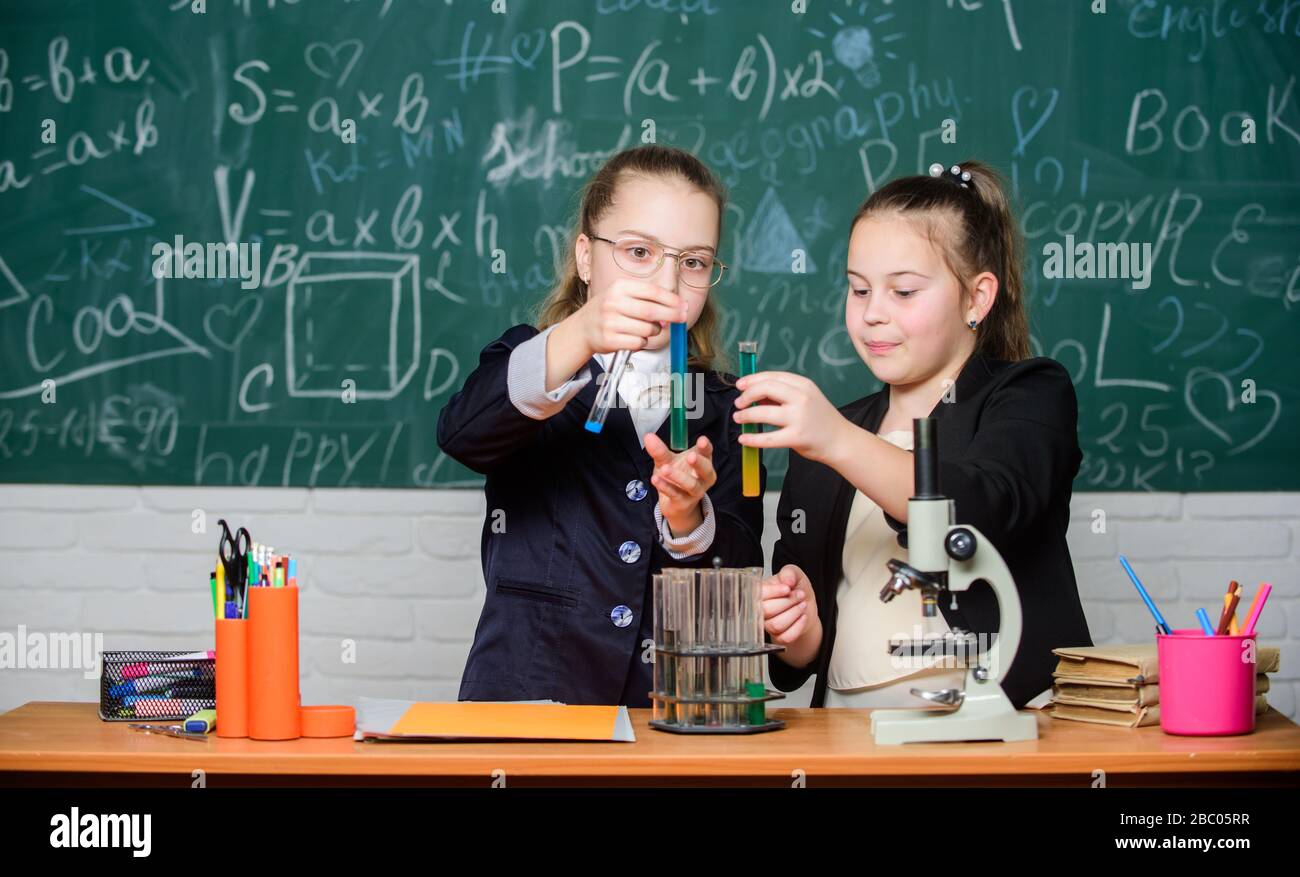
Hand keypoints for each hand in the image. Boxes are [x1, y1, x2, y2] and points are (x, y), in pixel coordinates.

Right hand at [578, 277, 687, 355]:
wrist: (583, 328)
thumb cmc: (608, 310)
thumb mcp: (623, 295)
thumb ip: (646, 299)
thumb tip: (674, 309)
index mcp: (619, 287)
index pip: (652, 291)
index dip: (671, 300)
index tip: (683, 306)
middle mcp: (613, 302)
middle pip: (652, 311)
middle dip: (672, 315)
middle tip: (682, 318)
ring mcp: (610, 322)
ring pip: (647, 329)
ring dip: (655, 331)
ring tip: (648, 329)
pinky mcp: (610, 340)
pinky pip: (638, 342)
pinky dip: (643, 341)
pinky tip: (635, 337)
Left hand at [644, 434, 715, 535]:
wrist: (674, 504)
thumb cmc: (675, 477)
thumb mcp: (667, 461)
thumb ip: (660, 450)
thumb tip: (648, 436)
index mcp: (702, 462)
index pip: (707, 453)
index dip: (705, 447)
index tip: (702, 440)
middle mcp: (703, 478)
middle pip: (706, 470)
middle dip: (699, 463)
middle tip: (690, 456)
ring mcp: (695, 492)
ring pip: (691, 485)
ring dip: (678, 476)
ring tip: (665, 469)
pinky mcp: (684, 503)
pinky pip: (675, 494)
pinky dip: (665, 487)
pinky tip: (655, 479)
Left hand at [733, 370, 851, 463]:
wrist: (839, 440)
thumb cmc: (819, 419)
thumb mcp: (805, 399)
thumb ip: (781, 395)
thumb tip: (752, 393)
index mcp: (803, 385)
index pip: (772, 377)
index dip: (751, 380)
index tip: (740, 385)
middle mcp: (802, 398)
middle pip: (766, 389)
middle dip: (747, 395)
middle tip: (738, 403)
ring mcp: (799, 418)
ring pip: (763, 413)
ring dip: (746, 415)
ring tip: (738, 418)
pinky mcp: (797, 437)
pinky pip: (768, 439)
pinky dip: (752, 439)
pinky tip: (743, 438)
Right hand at [763, 564, 821, 662]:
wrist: (806, 605)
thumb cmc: (796, 589)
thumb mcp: (795, 574)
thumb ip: (790, 572)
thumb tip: (787, 580)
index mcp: (760, 592)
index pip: (758, 594)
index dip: (774, 591)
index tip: (787, 588)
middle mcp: (760, 610)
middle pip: (767, 610)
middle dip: (788, 601)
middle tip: (799, 595)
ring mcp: (767, 625)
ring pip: (776, 625)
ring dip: (794, 613)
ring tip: (802, 605)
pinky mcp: (778, 637)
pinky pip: (785, 637)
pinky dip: (798, 626)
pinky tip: (802, 617)